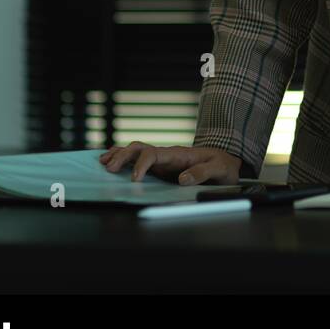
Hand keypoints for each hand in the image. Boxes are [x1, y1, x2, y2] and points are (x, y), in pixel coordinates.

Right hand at [99, 142, 241, 184]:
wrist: (227, 162)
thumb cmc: (223, 164)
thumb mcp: (220, 169)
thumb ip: (203, 172)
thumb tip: (182, 180)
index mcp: (179, 154)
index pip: (154, 154)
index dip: (142, 165)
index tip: (135, 180)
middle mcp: (167, 154)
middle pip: (140, 148)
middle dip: (123, 156)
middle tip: (108, 169)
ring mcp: (162, 160)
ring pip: (136, 151)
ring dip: (119, 155)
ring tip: (102, 163)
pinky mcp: (160, 168)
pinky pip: (138, 160)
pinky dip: (123, 159)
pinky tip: (109, 161)